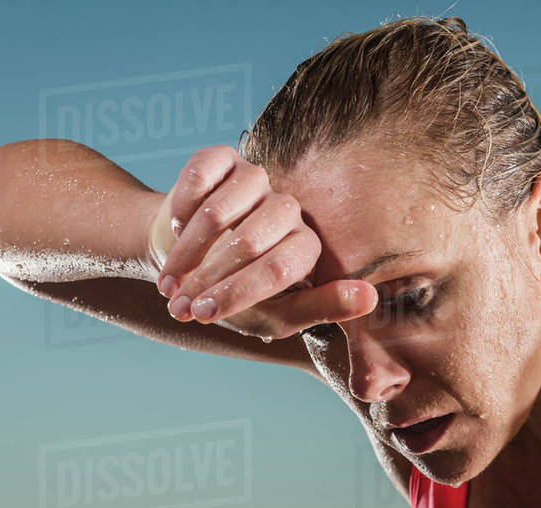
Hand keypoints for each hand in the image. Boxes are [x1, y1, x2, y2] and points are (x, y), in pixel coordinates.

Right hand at [148, 145, 375, 339]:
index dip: (235, 293)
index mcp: (306, 248)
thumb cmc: (238, 296)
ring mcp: (256, 181)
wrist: (190, 262)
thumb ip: (321, 308)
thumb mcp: (279, 315)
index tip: (203, 315)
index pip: (278, 268)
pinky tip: (175, 229)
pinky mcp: (223, 159)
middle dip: (206, 280)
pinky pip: (199, 176)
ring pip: (219, 212)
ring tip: (169, 280)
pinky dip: (179, 209)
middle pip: (247, 242)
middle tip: (179, 304)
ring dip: (186, 251)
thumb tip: (371, 297)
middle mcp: (287, 210)